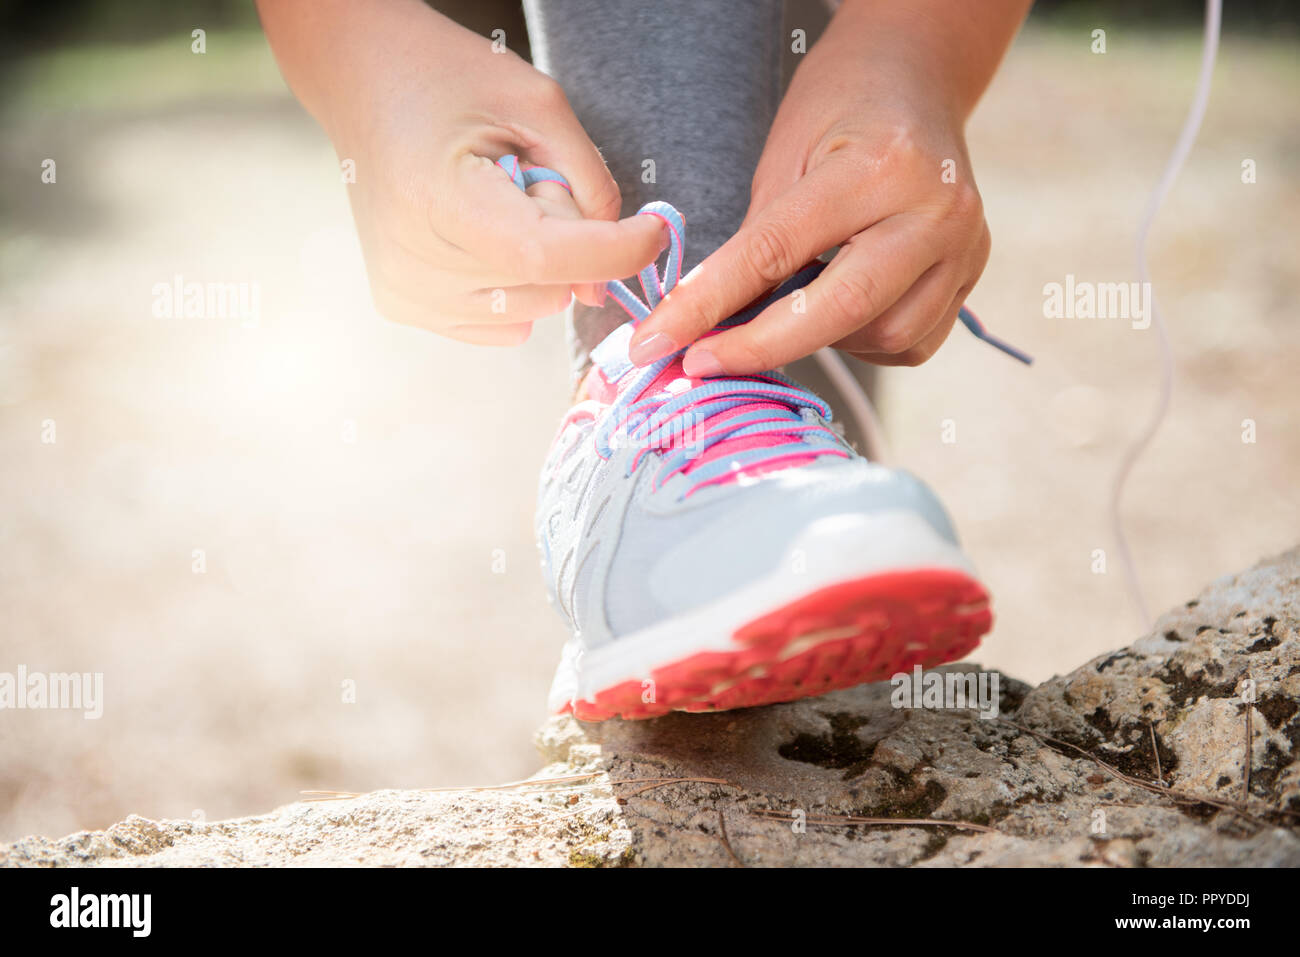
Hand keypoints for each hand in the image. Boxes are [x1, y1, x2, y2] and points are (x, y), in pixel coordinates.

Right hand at [259, 0, 664, 344]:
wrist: (364, 81)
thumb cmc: (451, 80)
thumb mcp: (539, 107)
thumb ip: (590, 189)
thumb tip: (605, 283)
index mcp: (439, 199)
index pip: (547, 255)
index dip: (615, 251)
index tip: (654, 230)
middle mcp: (413, 260)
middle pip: (546, 282)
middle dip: (567, 238)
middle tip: (525, 180)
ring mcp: (405, 290)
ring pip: (531, 309)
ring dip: (539, 262)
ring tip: (497, 203)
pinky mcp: (403, 305)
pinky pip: (501, 323)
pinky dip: (513, 284)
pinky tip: (480, 235)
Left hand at [627, 3, 1001, 372]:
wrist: (916, 79)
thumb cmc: (839, 109)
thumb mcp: (783, 160)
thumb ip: (754, 246)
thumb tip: (701, 326)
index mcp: (881, 166)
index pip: (778, 251)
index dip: (710, 304)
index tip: (658, 340)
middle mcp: (936, 211)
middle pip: (844, 309)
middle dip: (761, 347)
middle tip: (701, 363)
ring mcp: (965, 248)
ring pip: (883, 335)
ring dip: (820, 341)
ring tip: (787, 311)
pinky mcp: (972, 275)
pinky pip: (911, 342)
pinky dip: (862, 340)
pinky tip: (838, 312)